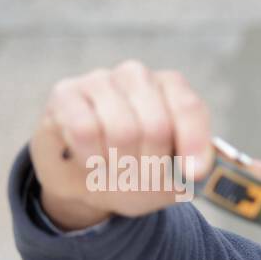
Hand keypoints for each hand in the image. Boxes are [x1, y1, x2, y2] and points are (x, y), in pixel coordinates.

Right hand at [29, 60, 216, 229]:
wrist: (80, 180)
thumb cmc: (131, 173)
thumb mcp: (166, 182)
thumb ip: (185, 178)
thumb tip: (194, 175)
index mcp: (171, 90)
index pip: (188, 108)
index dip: (193, 142)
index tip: (193, 174)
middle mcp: (138, 77)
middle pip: (156, 127)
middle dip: (149, 165)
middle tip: (138, 177)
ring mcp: (100, 80)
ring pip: (122, 130)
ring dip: (119, 165)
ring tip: (113, 169)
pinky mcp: (65, 92)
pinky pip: (85, 130)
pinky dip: (91, 157)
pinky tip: (89, 159)